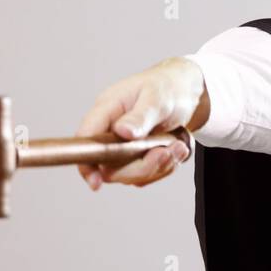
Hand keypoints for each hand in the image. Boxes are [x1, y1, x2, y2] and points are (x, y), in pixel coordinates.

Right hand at [74, 56, 209, 189]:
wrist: (184, 91)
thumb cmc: (167, 87)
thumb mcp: (157, 98)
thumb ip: (140, 116)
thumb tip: (122, 132)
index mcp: (107, 110)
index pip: (86, 140)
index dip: (87, 163)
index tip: (96, 182)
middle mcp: (111, 130)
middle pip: (110, 167)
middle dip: (142, 167)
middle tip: (166, 152)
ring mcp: (123, 146)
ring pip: (131, 174)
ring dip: (158, 166)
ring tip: (177, 147)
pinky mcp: (137, 156)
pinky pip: (147, 174)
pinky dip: (165, 166)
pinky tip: (176, 149)